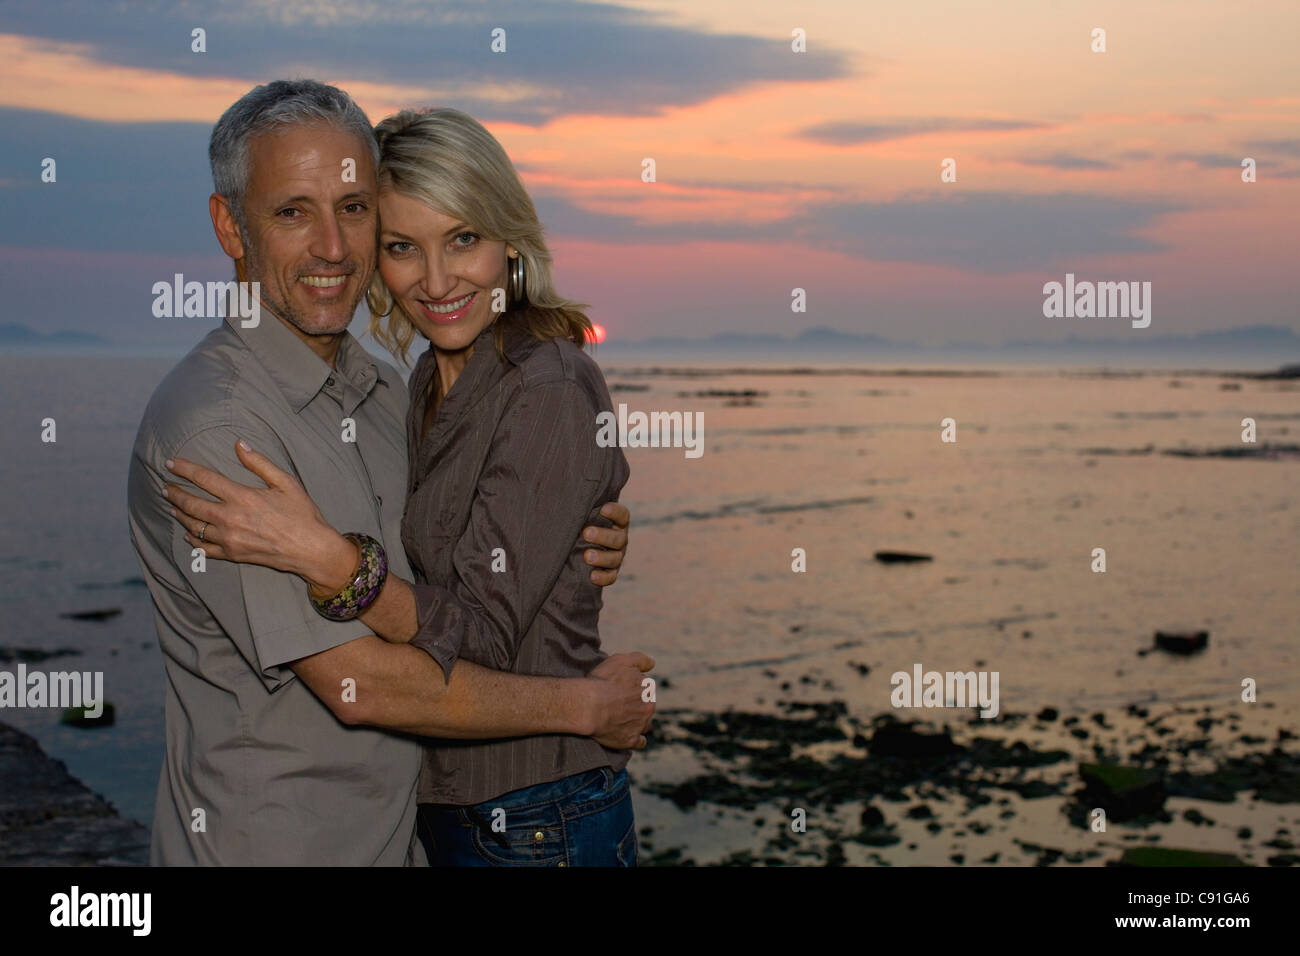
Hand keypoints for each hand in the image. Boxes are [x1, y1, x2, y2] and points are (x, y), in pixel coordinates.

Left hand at [163, 439, 345, 582]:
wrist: (310, 549)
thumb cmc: (302, 514)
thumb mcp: (286, 483)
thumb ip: (259, 463)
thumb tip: (239, 444)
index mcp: (242, 497)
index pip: (204, 479)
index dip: (184, 469)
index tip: (170, 464)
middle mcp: (230, 518)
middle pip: (192, 504)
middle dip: (175, 494)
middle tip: (166, 487)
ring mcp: (229, 539)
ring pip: (194, 526)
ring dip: (180, 514)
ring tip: (172, 507)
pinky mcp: (232, 554)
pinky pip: (204, 548)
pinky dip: (193, 540)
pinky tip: (189, 534)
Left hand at [581, 501, 629, 586]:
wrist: (575, 545)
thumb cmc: (578, 521)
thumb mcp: (581, 511)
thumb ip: (579, 501)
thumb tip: (561, 477)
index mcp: (616, 521)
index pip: (622, 515)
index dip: (615, 512)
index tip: (603, 508)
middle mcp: (619, 538)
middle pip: (618, 538)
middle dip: (602, 536)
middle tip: (585, 533)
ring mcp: (616, 556)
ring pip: (615, 558)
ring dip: (602, 557)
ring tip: (586, 556)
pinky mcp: (610, 572)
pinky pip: (611, 576)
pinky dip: (603, 577)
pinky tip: (592, 576)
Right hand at [587, 652, 654, 749]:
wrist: (589, 705)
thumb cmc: (603, 681)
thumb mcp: (621, 660)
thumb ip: (640, 659)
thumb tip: (652, 663)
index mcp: (648, 688)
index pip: (646, 687)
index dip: (633, 688)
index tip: (621, 689)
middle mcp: (649, 707)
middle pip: (647, 706)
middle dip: (637, 705)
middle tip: (620, 704)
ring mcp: (640, 725)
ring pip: (645, 724)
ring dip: (638, 722)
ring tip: (622, 721)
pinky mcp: (631, 740)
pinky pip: (640, 742)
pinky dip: (636, 739)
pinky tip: (627, 736)